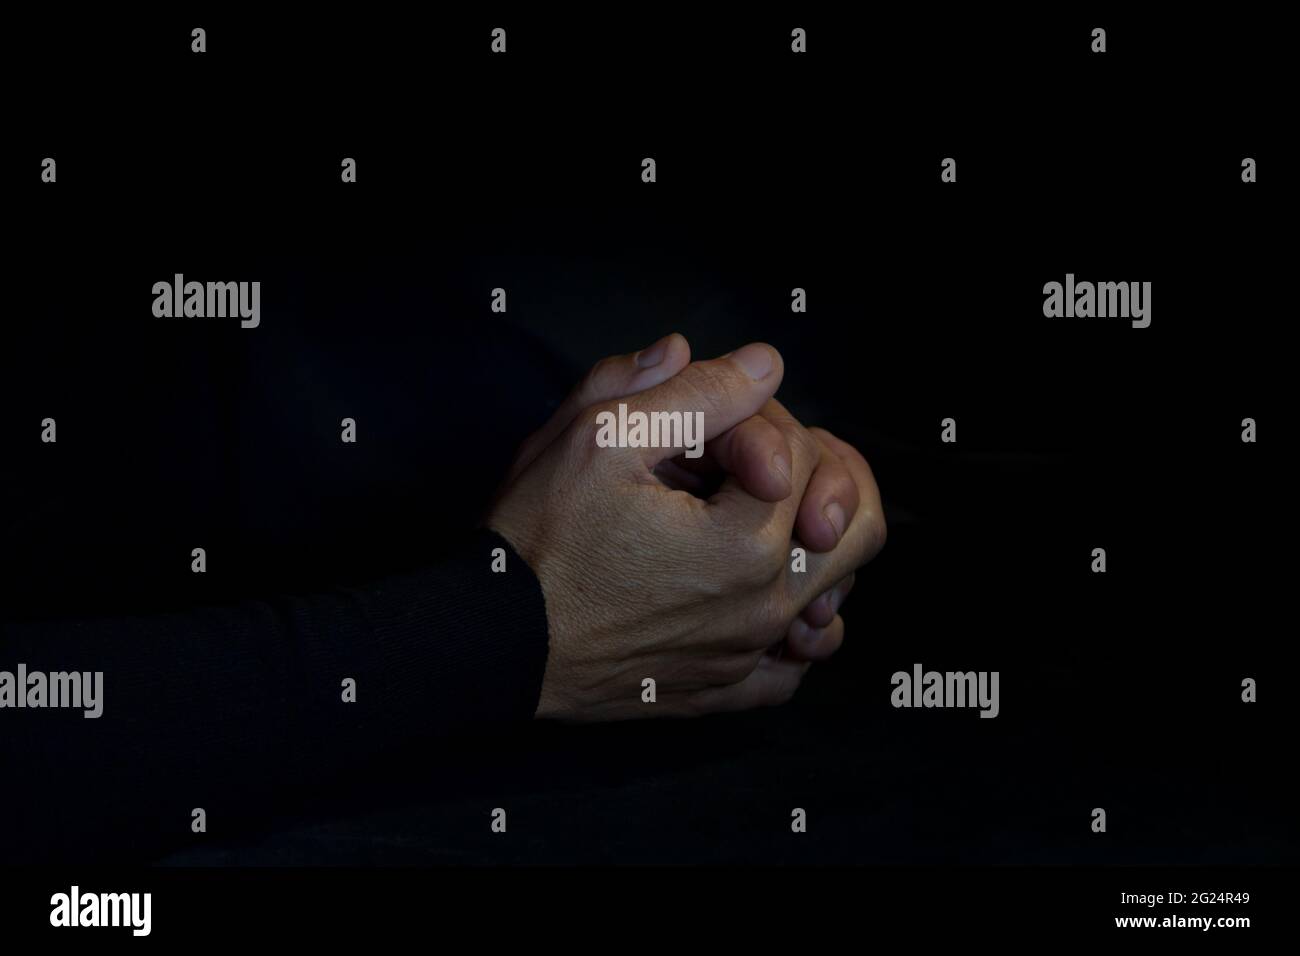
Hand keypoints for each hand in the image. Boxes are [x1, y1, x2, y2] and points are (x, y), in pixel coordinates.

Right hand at [489, 335, 885, 719]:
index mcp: (745, 541)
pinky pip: (795, 665)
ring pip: (838, 591)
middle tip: (762, 458)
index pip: (803, 454)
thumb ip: (695, 392)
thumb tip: (763, 367)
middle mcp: (764, 607)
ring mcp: (748, 656)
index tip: (699, 433)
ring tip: (757, 519)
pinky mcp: (722, 691)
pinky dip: (793, 625)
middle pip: (857, 522)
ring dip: (812, 543)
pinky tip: (754, 596)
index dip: (755, 423)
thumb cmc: (536, 540)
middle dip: (819, 473)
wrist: (490, 639)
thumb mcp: (600, 437)